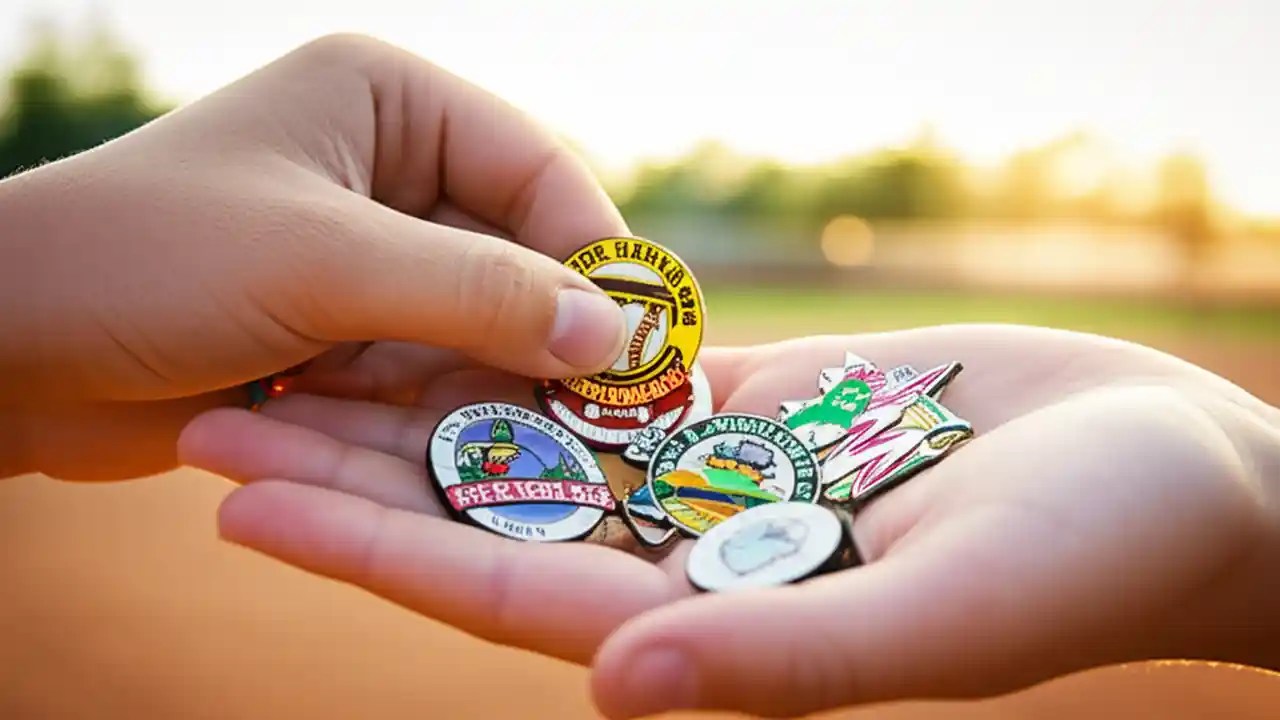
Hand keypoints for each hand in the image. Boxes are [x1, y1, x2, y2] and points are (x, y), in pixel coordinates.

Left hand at [0, 34, 625, 479]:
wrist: (7, 349)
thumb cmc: (151, 262)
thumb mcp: (325, 265)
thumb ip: (478, 293)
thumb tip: (614, 338)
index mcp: (391, 100)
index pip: (536, 166)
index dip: (595, 250)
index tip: (643, 336)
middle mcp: (390, 166)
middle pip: (516, 248)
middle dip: (550, 327)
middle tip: (609, 406)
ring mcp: (368, 251)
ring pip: (478, 318)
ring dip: (500, 377)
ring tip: (550, 440)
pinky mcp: (344, 325)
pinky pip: (429, 364)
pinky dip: (447, 405)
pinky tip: (474, 448)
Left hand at [177, 324, 1279, 717]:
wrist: (1169, 474)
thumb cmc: (1084, 561)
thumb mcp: (938, 618)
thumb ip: (777, 656)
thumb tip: (614, 689)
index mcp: (703, 624)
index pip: (499, 589)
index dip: (366, 546)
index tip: (241, 496)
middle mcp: (686, 557)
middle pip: (486, 509)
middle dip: (353, 464)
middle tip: (214, 407)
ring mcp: (714, 477)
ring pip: (534, 431)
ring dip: (420, 390)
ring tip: (299, 343)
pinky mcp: (754, 403)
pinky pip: (614, 372)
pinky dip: (529, 339)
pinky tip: (446, 299)